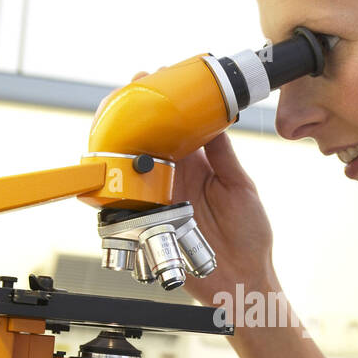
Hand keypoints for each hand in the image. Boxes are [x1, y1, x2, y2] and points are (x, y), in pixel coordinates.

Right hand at [131, 69, 275, 302]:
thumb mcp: (241, 187)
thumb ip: (224, 155)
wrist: (242, 279)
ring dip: (120, 140)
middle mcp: (177, 178)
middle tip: (132, 90)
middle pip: (149, 139)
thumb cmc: (250, 237)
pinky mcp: (149, 221)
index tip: (159, 79)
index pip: (178, 126)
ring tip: (117, 117)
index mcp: (200, 164)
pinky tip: (108, 164)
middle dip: (136, 114)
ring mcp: (160, 198)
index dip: (167, 103)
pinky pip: (124, 200)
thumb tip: (216, 119)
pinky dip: (112, 183)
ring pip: (132, 164)